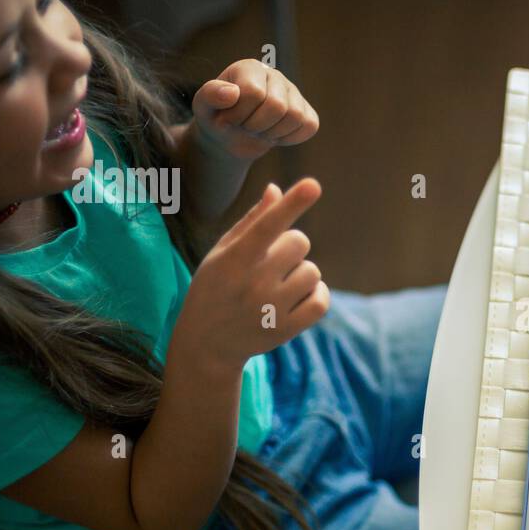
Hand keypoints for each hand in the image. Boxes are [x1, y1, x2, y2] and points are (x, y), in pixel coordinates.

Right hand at [173, 179, 328, 373]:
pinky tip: (297, 297)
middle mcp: (253, 283)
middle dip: (290, 247)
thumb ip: (252, 221)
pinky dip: (317, 295)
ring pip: (313, 271)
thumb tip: (276, 190)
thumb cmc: (215, 288)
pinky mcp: (286, 330)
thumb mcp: (222, 253)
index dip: (292, 204)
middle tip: (271, 263)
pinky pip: (321, 300)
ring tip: (278, 285)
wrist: (206, 344)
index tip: (313, 185)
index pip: (268, 225)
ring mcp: (271, 308)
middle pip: (300, 242)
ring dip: (302, 273)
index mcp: (234, 259)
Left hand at [190, 60, 319, 161]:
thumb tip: (232, 93)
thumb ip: (210, 95)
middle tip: (244, 128)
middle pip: (277, 105)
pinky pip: (309, 126)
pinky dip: (290, 138)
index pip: (254, 93)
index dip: (239, 114)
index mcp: (250, 68)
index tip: (227, 120)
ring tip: (258, 131)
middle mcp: (275, 76)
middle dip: (256, 126)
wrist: (230, 137)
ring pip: (296, 116)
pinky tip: (274, 135)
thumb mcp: (203, 107)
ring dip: (273, 133)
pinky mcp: (307, 111)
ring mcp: (293, 93)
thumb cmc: (217, 117)